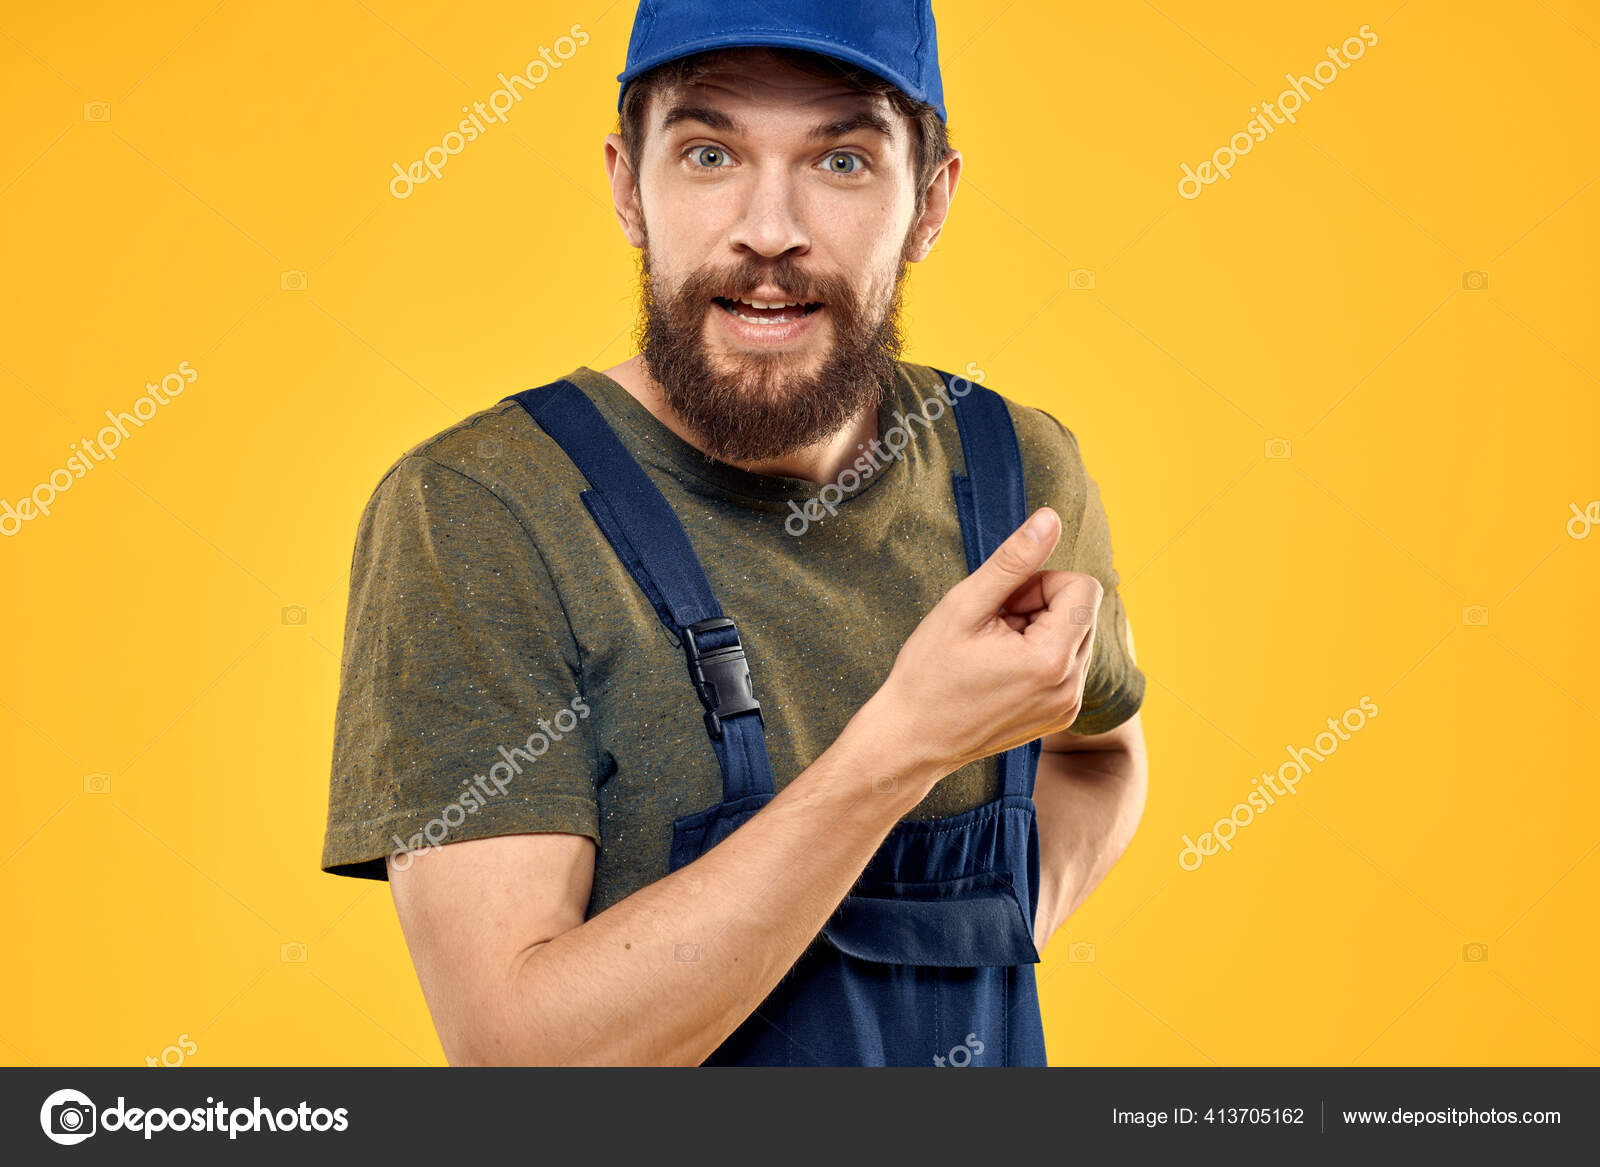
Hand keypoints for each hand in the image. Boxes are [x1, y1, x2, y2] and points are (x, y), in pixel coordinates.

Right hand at [861, 506, 1103, 781]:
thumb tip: (1051, 518)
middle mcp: (1071, 687)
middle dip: (1042, 606)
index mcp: (1052, 659)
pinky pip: (1068, 666)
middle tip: (994, 626)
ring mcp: (1068, 707)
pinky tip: (1001, 670)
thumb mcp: (965, 606)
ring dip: (1040, 631)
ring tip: (995, 650)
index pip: (1084, 588)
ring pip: (1076, 637)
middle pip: (1082, 612)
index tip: (1004, 603)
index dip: (1042, 583)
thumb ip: (1013, 560)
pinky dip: (1040, 656)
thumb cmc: (928, 674)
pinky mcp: (1060, 717)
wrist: (911, 740)